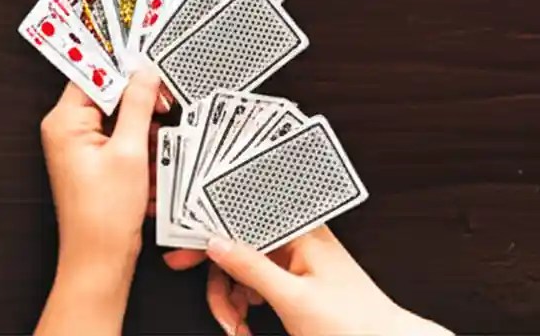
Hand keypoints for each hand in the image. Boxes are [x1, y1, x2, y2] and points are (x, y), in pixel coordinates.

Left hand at [35, 72, 169, 334]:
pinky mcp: (91, 162)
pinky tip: (148, 175)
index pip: (92, 74)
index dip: (124, 68)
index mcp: (64, 121)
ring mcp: (77, 146)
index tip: (150, 65)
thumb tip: (144, 71)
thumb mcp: (130, 151)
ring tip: (152, 156)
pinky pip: (119, 142)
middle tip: (163, 111)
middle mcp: (65, 129)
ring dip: (142, 133)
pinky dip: (138, 152)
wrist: (98, 259)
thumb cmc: (105, 214)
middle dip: (138, 106)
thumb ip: (137, 105)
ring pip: (117, 120)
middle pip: (106, 96)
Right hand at [169, 228, 450, 335]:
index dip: (208, 231)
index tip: (184, 248)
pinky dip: (244, 304)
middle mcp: (297, 242)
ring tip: (238, 323)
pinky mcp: (295, 283)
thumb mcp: (294, 299)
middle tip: (206, 296)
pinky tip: (247, 321)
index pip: (242, 216)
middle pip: (238, 247)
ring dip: (232, 299)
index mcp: (300, 232)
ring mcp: (295, 263)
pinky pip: (255, 285)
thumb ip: (251, 267)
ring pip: (243, 269)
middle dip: (220, 279)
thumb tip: (216, 243)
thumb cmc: (357, 326)